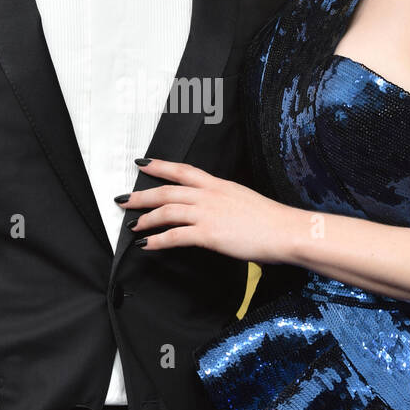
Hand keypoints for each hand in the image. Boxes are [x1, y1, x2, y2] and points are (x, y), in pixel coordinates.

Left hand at [116, 158, 295, 265]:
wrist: (286, 231)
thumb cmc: (271, 221)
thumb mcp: (243, 201)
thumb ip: (225, 202)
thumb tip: (215, 211)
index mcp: (218, 185)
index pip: (183, 170)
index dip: (160, 166)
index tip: (143, 163)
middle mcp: (209, 194)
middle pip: (167, 191)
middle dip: (142, 195)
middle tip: (124, 200)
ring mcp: (208, 213)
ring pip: (167, 211)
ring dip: (146, 218)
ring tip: (133, 226)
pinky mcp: (208, 233)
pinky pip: (175, 235)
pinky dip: (157, 240)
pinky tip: (147, 245)